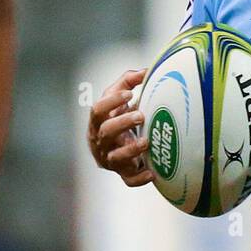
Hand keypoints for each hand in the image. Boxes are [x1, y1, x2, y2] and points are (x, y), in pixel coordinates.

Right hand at [87, 68, 152, 186]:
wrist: (113, 148)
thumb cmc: (117, 117)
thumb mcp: (118, 99)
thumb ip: (128, 81)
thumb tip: (146, 70)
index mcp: (98, 122)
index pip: (97, 110)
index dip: (111, 102)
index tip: (129, 94)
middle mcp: (101, 141)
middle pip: (106, 133)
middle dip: (122, 123)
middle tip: (141, 115)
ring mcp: (111, 159)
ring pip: (116, 158)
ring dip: (131, 150)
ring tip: (146, 141)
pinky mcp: (123, 174)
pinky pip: (129, 180)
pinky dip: (140, 179)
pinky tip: (153, 173)